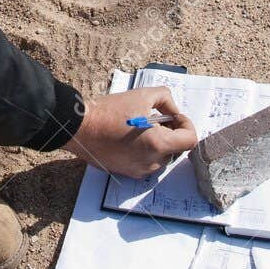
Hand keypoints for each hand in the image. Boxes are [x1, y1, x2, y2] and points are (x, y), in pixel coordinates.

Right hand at [60, 87, 197, 177]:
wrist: (80, 128)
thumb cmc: (109, 111)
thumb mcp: (142, 95)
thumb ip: (166, 99)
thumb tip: (173, 112)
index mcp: (158, 144)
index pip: (190, 140)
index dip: (186, 125)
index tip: (174, 116)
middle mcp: (151, 162)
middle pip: (176, 149)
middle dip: (171, 133)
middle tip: (156, 118)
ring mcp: (139, 170)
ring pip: (161, 157)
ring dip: (159, 143)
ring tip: (141, 128)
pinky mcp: (128, 173)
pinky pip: (146, 163)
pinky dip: (145, 151)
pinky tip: (130, 138)